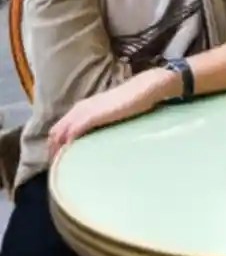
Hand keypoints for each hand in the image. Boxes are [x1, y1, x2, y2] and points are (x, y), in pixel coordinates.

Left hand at [48, 69, 174, 159]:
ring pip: (59, 133)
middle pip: (55, 131)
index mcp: (83, 107)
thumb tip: (102, 137)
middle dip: (53, 148)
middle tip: (59, 165)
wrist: (142, 90)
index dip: (57, 142)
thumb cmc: (133, 101)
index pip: (61, 126)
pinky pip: (71, 133)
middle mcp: (79, 108)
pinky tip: (69, 155)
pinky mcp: (90, 117)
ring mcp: (83, 112)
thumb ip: (103, 122)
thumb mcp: (112, 113)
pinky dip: (67, 145)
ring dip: (58, 149)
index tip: (61, 157)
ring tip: (62, 164)